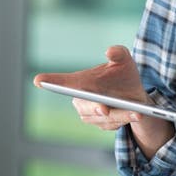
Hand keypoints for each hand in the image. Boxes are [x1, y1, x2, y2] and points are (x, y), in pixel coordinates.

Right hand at [34, 45, 149, 131]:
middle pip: (84, 107)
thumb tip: (110, 50)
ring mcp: (90, 114)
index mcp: (81, 81)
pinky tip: (137, 115)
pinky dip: (125, 119)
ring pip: (102, 118)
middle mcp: (81, 99)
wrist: (136, 95)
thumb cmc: (123, 75)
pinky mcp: (102, 124)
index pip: (64, 82)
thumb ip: (118, 53)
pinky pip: (113, 124)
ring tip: (135, 112)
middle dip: (94, 109)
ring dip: (119, 115)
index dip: (51, 80)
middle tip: (104, 109)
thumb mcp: (124, 60)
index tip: (39, 80)